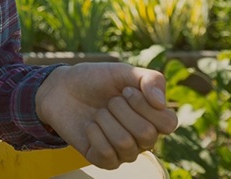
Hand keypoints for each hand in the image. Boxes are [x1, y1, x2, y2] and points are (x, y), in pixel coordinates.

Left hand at [34, 62, 177, 169]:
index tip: (126, 90)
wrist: (62, 88)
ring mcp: (124, 151)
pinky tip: (89, 126)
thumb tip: (160, 103)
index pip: (168, 123)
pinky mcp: (104, 160)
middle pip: (146, 134)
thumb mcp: (122, 71)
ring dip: (105, 120)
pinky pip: (107, 154)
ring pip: (125, 144)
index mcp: (152, 117)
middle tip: (108, 101)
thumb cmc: (95, 80)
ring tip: (98, 112)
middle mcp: (143, 138)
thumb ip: (149, 79)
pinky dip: (94, 134)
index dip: (145, 105)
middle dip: (121, 110)